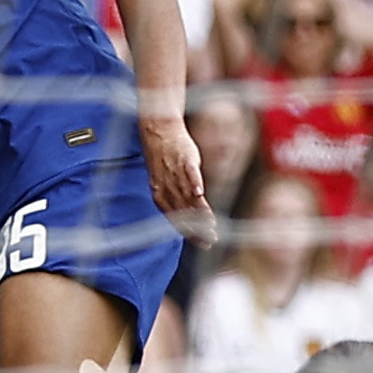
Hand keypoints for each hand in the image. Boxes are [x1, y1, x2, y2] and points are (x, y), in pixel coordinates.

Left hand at [140, 114, 215, 245]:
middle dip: (197, 228)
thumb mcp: (164, 180)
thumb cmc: (164, 156)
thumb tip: (187, 214)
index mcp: (160, 193)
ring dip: (200, 211)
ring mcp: (175, 172)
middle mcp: (166, 185)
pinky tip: (201, 193)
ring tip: (212, 224)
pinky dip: (194, 183)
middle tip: (210, 239)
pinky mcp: (185, 158)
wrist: (159, 129)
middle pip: (183, 212)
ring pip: (188, 196)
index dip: (189, 232)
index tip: (202, 242)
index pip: (175, 219)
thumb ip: (175, 196)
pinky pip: (190, 173)